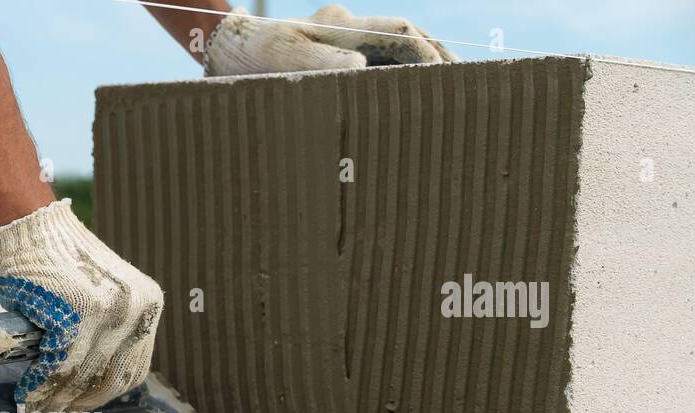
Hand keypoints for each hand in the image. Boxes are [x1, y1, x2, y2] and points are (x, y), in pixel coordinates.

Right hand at [0, 199, 161, 412]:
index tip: (78, 407)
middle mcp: (136, 310)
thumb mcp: (97, 293)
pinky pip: (58, 364)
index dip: (103, 395)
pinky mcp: (74, 315)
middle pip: (111, 378)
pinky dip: (39, 385)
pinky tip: (25, 394)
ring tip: (33, 411)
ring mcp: (107, 312)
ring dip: (55, 401)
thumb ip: (104, 326)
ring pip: (83, 376)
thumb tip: (87, 377)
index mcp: (148, 305)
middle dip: (79, 405)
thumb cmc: (54, 260)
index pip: (132, 368)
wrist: (27, 224)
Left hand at [205, 4, 458, 75]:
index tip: (444, 79)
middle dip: (441, 60)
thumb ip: (319, 62)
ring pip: (399, 54)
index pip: (401, 33)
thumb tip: (361, 69)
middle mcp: (349, 28)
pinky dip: (401, 84)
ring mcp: (345, 42)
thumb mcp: (283, 60)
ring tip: (452, 99)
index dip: (428, 54)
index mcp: (341, 23)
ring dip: (426, 72)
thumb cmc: (251, 59)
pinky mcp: (338, 60)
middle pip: (410, 39)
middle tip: (468, 88)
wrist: (226, 52)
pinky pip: (379, 69)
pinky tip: (414, 107)